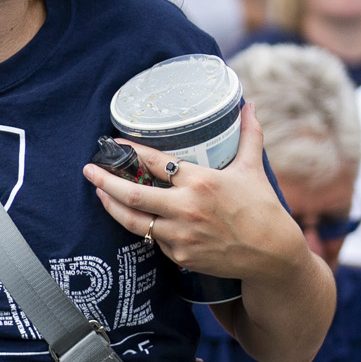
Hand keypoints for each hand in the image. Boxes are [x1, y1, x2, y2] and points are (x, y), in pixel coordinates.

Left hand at [80, 105, 309, 284]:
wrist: (272, 254)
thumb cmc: (262, 208)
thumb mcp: (253, 169)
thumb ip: (249, 136)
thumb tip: (250, 105)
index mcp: (201, 182)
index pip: (156, 162)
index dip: (130, 151)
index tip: (114, 144)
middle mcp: (186, 208)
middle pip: (132, 193)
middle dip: (105, 180)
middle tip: (88, 170)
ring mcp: (180, 235)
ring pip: (133, 220)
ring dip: (112, 205)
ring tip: (99, 192)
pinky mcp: (179, 256)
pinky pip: (153, 239)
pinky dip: (144, 227)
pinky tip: (134, 216)